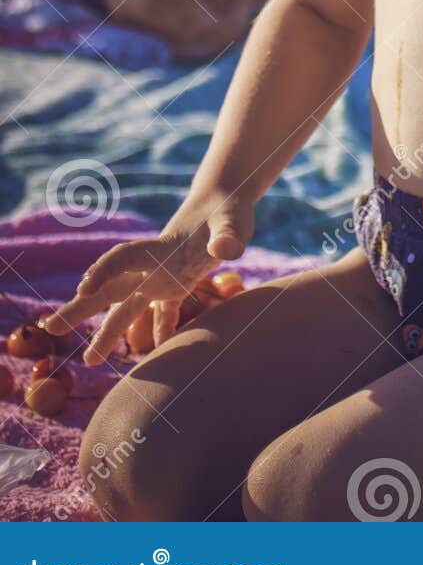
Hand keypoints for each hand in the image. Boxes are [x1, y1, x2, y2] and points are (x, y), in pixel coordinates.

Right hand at [42, 191, 253, 364]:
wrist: (226, 203)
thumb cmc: (228, 209)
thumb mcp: (232, 221)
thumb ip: (227, 236)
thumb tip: (226, 250)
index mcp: (160, 248)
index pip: (123, 258)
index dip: (103, 271)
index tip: (83, 289)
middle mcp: (154, 266)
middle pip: (110, 288)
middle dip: (80, 308)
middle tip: (48, 328)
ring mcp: (163, 278)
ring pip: (127, 307)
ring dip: (108, 332)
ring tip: (88, 361)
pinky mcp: (178, 286)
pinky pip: (161, 314)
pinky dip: (156, 331)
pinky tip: (151, 355)